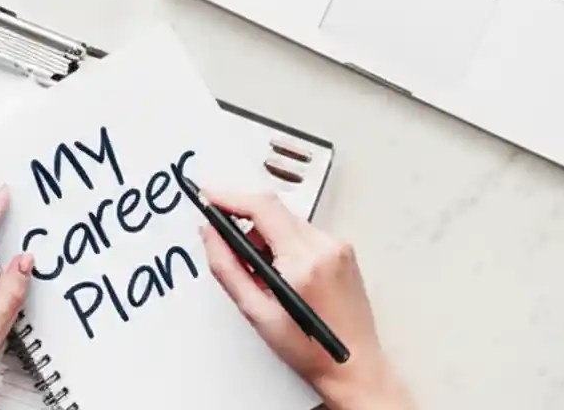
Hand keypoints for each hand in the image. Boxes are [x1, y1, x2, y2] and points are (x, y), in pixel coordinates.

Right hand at [200, 190, 414, 409]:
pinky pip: (305, 233)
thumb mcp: (257, 312)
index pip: (262, 208)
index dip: (230, 198)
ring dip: (268, 237)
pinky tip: (285, 274)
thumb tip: (211, 235)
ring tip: (264, 275)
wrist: (353, 365)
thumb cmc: (310, 349)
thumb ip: (228, 268)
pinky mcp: (345, 250)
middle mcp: (326, 246)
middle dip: (246, 223)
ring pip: (289, 222)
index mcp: (303, 261)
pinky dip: (287, 245)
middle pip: (275, 211)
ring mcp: (339, 246)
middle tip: (231, 248)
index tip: (210, 198)